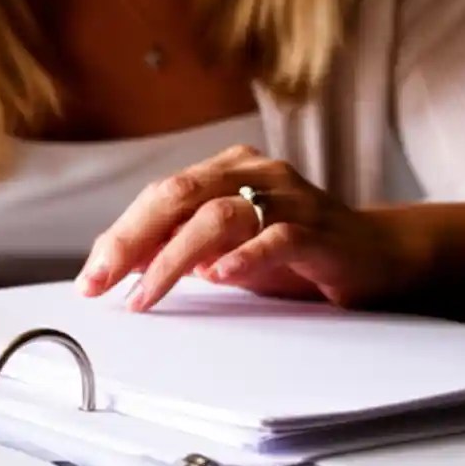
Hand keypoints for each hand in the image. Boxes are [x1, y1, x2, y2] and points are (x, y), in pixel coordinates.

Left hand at [75, 145, 416, 311]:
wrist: (373, 255)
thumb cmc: (291, 250)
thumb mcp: (224, 247)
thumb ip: (177, 248)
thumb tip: (118, 264)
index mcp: (223, 170)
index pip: (158, 196)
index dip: (119, 236)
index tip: (90, 277)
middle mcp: (252, 173)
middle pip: (176, 195)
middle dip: (130, 241)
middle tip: (100, 281)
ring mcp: (287, 197)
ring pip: (217, 217)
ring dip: (172, 259)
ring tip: (145, 295)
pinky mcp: (318, 230)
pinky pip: (276, 237)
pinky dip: (242, 257)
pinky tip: (216, 276)